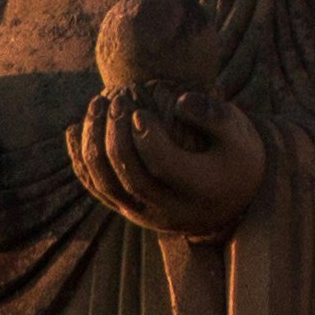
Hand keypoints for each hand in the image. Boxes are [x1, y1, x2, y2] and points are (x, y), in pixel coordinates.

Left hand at [70, 83, 265, 236]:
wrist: (231, 200)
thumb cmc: (235, 155)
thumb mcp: (238, 133)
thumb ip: (215, 115)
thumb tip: (181, 101)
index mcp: (200, 189)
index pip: (163, 166)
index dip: (146, 138)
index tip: (138, 110)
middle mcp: (169, 210)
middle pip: (129, 177)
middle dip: (116, 137)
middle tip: (114, 100)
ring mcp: (144, 214)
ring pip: (106, 185)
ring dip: (93, 145)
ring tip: (96, 105)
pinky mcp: (128, 211)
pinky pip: (97, 189)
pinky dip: (81, 161)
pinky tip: (75, 129)